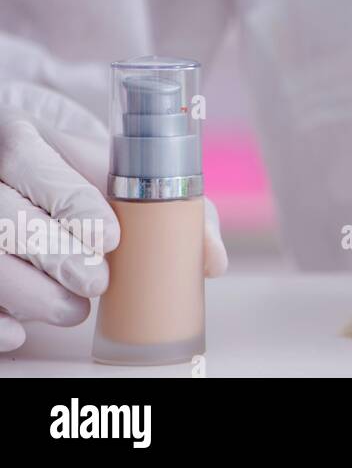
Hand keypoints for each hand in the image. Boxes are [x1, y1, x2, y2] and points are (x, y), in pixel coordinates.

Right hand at [0, 108, 227, 351]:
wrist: (16, 171)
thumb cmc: (74, 174)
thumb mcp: (115, 172)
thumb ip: (173, 205)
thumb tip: (212, 258)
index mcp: (23, 139)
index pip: (37, 164)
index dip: (74, 204)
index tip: (109, 238)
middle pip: (7, 216)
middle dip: (56, 254)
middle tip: (97, 282)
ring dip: (29, 291)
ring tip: (72, 310)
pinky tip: (18, 332)